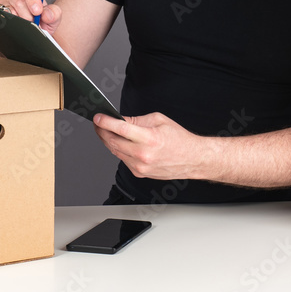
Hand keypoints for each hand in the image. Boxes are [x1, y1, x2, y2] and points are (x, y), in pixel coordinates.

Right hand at [0, 0, 62, 33]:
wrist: (35, 32)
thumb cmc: (43, 21)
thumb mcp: (53, 17)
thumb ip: (54, 13)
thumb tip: (47, 14)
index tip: (38, 11)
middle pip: (18, 1)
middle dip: (28, 15)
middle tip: (34, 23)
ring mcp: (4, 1)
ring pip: (10, 11)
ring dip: (21, 21)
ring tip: (27, 25)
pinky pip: (3, 18)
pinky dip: (12, 25)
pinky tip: (18, 26)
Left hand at [93, 112, 211, 180]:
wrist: (192, 159)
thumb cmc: (179, 139)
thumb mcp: (159, 120)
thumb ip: (137, 120)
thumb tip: (119, 120)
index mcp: (149, 139)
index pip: (121, 129)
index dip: (106, 122)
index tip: (98, 118)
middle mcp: (143, 155)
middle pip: (113, 142)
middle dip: (102, 131)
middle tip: (98, 123)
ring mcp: (141, 166)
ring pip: (115, 152)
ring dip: (108, 141)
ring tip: (105, 131)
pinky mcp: (140, 173)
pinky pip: (123, 159)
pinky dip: (119, 150)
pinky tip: (120, 142)